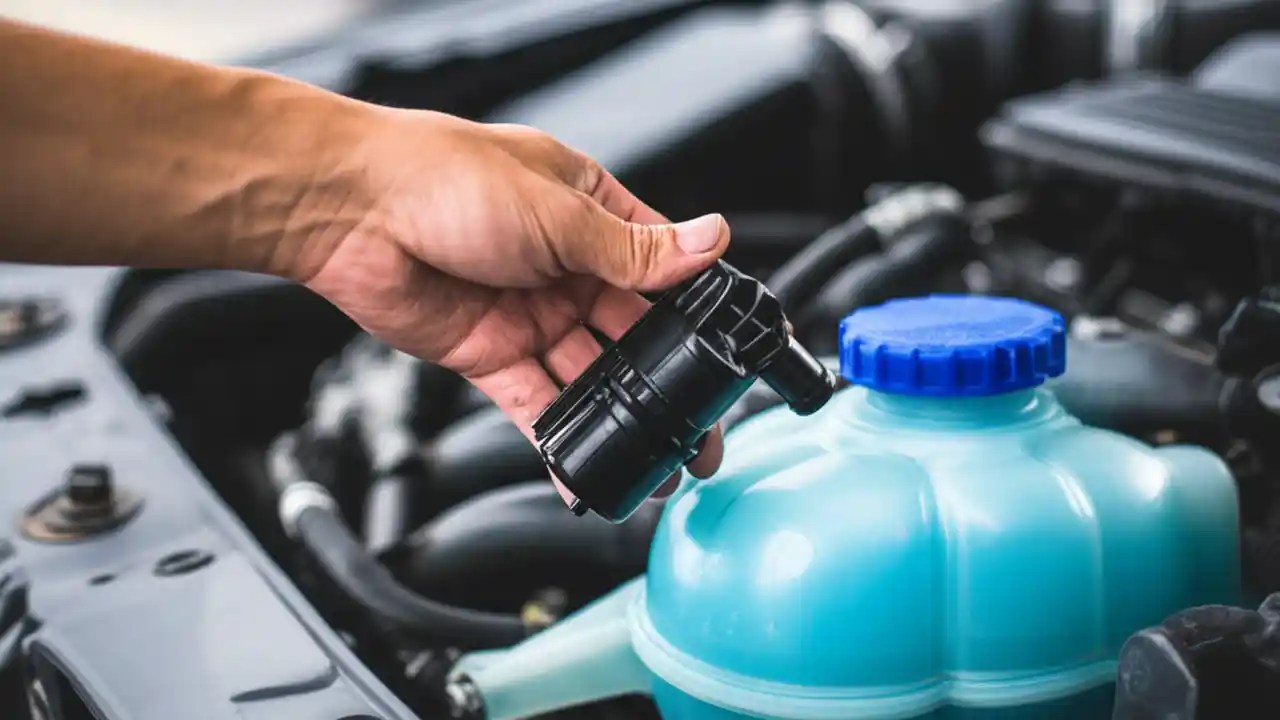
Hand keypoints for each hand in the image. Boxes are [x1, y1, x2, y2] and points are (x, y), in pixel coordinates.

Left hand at [299, 109, 728, 499]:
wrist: (349, 211)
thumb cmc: (443, 178)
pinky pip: (537, 404)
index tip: (731, 353)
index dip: (697, 310)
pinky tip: (584, 469)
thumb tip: (710, 240)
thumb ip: (635, 249)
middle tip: (700, 428)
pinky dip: (560, 439)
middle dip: (667, 382)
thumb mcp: (559, 214)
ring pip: (589, 377)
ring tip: (654, 458)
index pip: (662, 267)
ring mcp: (531, 313)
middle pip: (633, 334)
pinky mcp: (492, 354)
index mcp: (591, 213)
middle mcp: (567, 266)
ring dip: (620, 417)